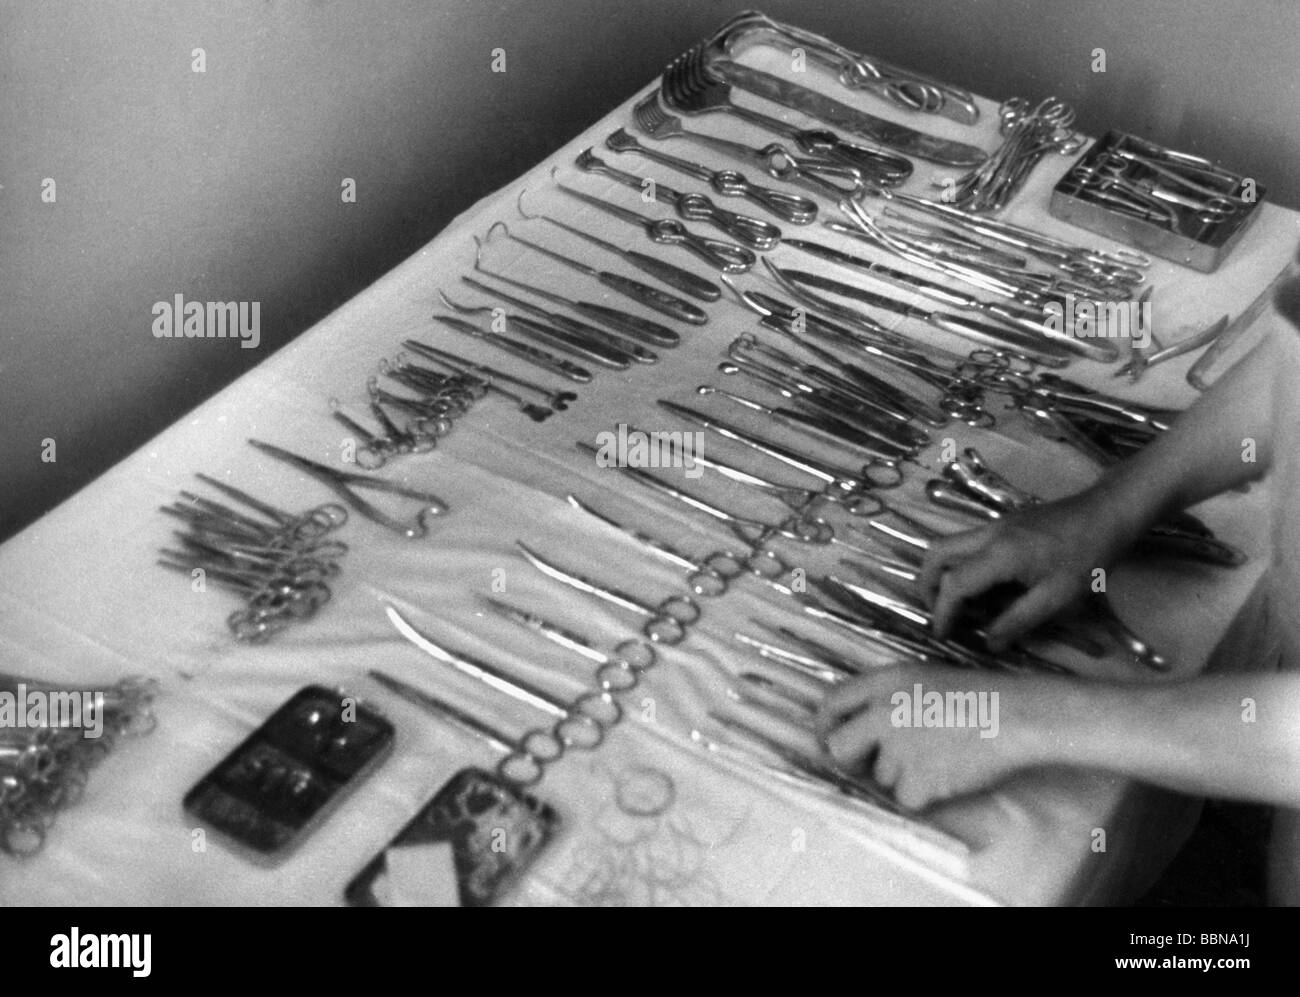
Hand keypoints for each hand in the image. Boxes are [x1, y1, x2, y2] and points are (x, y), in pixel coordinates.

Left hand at [816, 661, 1047, 809]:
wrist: (1014, 716)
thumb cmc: (976, 694)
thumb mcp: (922, 676)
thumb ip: (886, 695)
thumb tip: (859, 723)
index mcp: (883, 681)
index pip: (831, 703)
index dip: (826, 725)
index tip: (829, 737)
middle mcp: (882, 714)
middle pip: (839, 748)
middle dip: (850, 760)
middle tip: (868, 763)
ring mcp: (898, 748)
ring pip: (880, 776)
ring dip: (901, 775)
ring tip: (938, 757)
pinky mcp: (917, 780)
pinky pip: (905, 798)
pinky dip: (923, 795)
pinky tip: (947, 775)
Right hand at [918, 490, 1140, 649]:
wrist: (1107, 514)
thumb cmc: (1087, 557)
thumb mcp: (1057, 597)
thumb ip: (1018, 621)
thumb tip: (989, 643)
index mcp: (999, 554)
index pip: (953, 583)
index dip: (942, 612)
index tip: (942, 634)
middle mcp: (987, 535)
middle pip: (936, 554)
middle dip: (927, 586)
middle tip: (940, 614)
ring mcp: (994, 526)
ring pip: (949, 546)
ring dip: (944, 575)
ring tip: (962, 606)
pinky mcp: (1003, 525)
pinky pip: (968, 545)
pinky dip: (963, 567)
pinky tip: (986, 589)